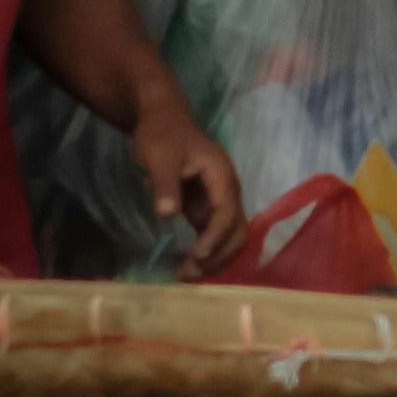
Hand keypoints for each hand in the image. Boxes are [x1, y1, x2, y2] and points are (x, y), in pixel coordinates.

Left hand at [137, 104, 247, 267]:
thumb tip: (167, 214)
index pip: (227, 212)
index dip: (215, 236)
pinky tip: (188, 266)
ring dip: (214, 259)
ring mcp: (219, 201)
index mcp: (222, 176)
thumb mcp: (160, 156)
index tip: (196, 255)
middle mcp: (228, 191)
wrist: (163, 121)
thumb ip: (165, 184)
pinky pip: (215, 236)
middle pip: (236, 231)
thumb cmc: (162, 136)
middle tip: (188, 273)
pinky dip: (207, 253)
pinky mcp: (208, 209)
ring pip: (230, 237)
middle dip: (217, 255)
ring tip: (186, 275)